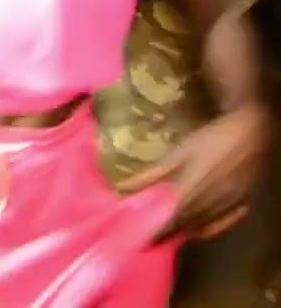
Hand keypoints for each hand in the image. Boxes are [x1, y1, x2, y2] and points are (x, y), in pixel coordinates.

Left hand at [119, 104, 268, 240]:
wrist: (251, 132)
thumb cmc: (209, 141)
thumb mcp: (177, 154)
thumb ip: (151, 174)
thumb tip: (122, 188)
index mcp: (192, 193)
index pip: (171, 222)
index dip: (157, 234)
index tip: (142, 242)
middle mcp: (211, 204)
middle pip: (187, 226)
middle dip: (170, 235)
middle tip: (154, 240)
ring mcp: (230, 205)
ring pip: (206, 226)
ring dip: (188, 232)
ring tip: (173, 235)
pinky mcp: (243, 202)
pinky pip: (226, 222)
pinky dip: (212, 228)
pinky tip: (202, 228)